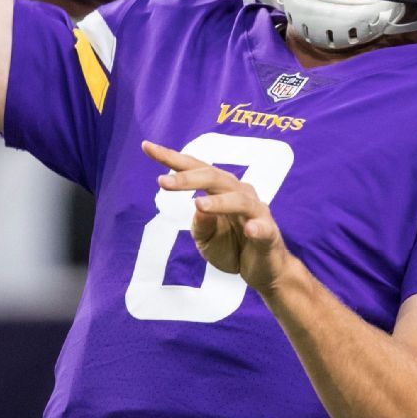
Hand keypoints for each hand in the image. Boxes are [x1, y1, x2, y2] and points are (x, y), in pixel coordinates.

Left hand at [142, 140, 291, 293]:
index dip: (172, 158)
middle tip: (162, 182)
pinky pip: (263, 228)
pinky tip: (249, 230)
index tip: (147, 146)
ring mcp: (256, 212)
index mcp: (221, 190)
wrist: (264, 271)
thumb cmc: (234, 247)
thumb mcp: (207, 240)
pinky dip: (257, 228)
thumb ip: (200, 225)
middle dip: (188, 178)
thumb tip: (196, 206)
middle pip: (215, 178)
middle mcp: (239, 193)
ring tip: (198, 204)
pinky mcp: (269, 233)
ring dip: (218, 202)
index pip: (195, 169)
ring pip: (238, 199)